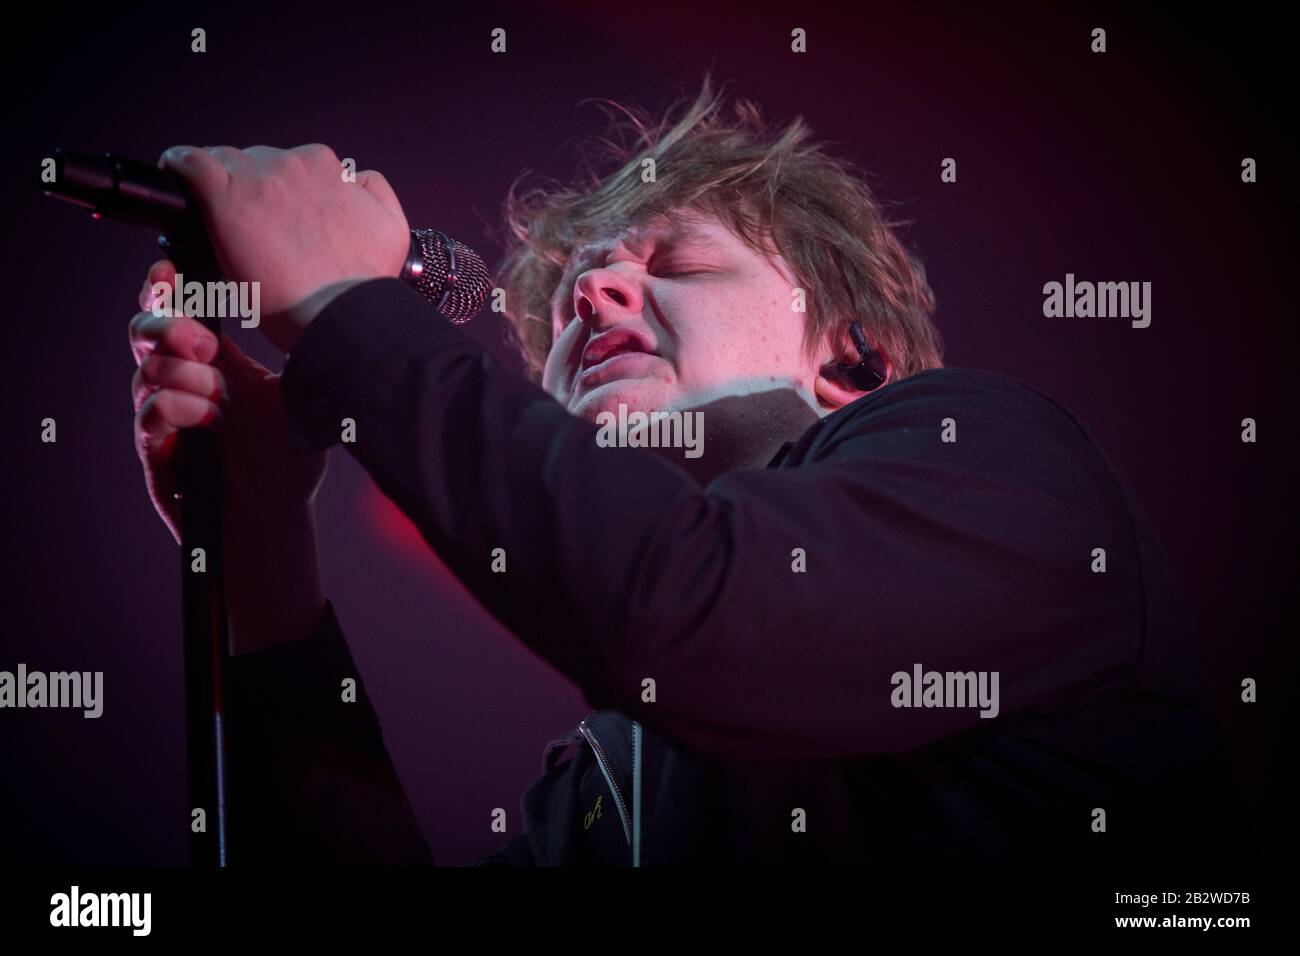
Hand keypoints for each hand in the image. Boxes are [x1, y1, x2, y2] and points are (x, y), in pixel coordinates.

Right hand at [130, 260, 328, 652]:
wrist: (278, 520)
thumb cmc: (289, 461)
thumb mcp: (302, 397)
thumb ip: (297, 352)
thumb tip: (314, 303)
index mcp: (215, 363)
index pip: (176, 311)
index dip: (164, 288)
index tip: (170, 274)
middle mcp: (182, 384)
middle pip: (144, 333)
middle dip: (170, 327)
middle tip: (204, 344)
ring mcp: (164, 417)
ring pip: (147, 372)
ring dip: (187, 377)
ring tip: (220, 400)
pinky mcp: (155, 451)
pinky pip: (150, 415)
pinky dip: (179, 410)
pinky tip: (210, 421)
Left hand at [157, 144, 409, 351]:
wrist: (340, 316)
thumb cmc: (361, 286)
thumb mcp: (392, 229)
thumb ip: (376, 192)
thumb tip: (355, 178)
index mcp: (329, 170)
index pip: (294, 164)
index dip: (281, 191)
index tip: (276, 216)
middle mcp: (295, 165)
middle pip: (258, 162)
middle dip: (253, 188)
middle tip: (253, 229)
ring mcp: (259, 180)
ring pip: (224, 162)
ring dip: (220, 183)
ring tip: (219, 216)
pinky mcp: (225, 198)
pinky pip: (189, 162)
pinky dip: (178, 165)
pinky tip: (176, 176)